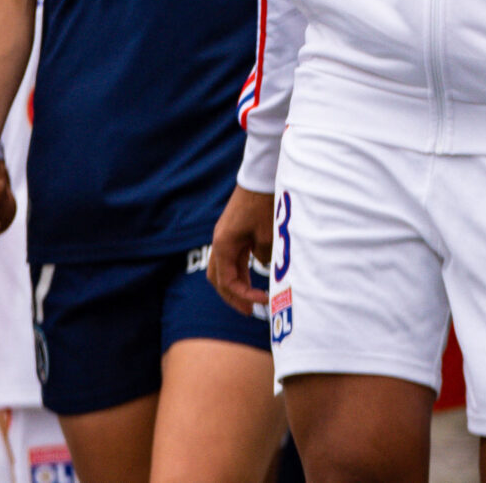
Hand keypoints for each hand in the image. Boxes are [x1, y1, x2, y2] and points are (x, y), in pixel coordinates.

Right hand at [207, 184, 272, 311]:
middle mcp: (220, 241)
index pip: (227, 280)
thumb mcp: (267, 234)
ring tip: (252, 297)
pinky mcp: (234, 230)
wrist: (261, 175)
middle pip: (218, 278)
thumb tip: (263, 266)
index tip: (262, 300)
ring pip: (223, 268)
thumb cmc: (263, 202)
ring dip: (235, 284)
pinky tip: (255, 274)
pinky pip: (233, 256)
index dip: (243, 295)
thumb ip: (264, 256)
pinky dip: (241, 270)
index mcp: (223, 244)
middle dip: (232, 296)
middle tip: (250, 310)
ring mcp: (226, 236)